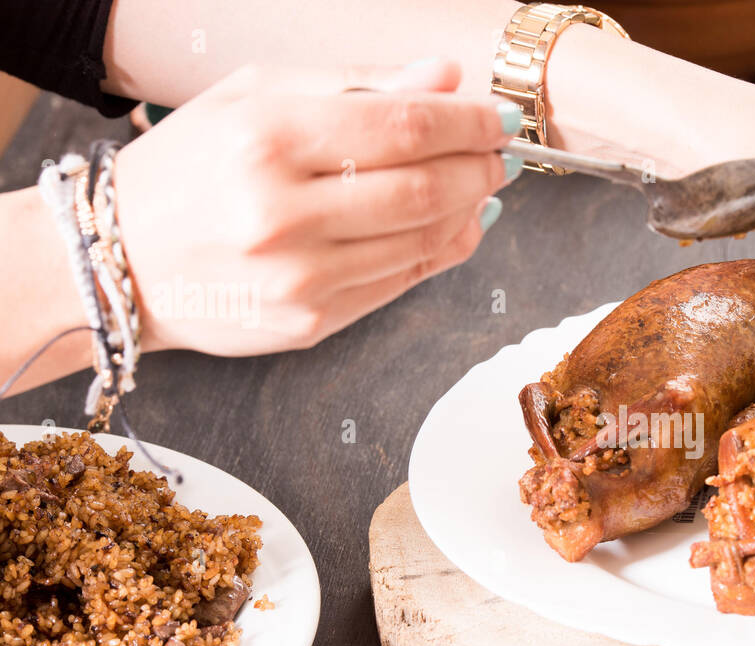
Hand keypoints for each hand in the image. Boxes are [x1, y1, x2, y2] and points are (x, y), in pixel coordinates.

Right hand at [113, 60, 518, 355]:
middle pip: (425, 188)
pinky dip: (440, 252)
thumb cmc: (189, 169)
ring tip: (480, 186)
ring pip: (423, 241)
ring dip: (469, 211)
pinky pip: (401, 284)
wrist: (119, 263)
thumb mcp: (255, 97)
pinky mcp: (310, 324)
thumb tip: (443, 77)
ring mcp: (299, 278)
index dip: (466, 121)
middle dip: (480, 167)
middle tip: (499, 154)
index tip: (496, 117)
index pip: (403, 127)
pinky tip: (453, 227)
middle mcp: (282, 213)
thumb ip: (355, 84)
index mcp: (266, 140)